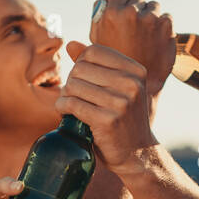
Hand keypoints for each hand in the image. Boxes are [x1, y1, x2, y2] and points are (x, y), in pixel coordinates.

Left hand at [56, 41, 156, 171]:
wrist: (136, 153)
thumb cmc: (122, 118)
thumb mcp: (116, 88)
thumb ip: (96, 65)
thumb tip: (71, 45)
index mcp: (136, 71)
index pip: (94, 52)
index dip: (80, 64)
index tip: (82, 81)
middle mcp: (132, 84)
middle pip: (81, 68)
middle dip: (71, 82)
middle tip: (73, 97)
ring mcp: (121, 102)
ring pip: (74, 86)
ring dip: (65, 96)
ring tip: (69, 106)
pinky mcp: (108, 120)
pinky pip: (73, 104)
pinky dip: (62, 108)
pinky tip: (64, 113)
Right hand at [89, 0, 175, 96]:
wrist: (138, 87)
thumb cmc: (114, 65)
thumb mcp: (96, 43)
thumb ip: (98, 18)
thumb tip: (101, 5)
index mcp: (111, 14)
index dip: (122, 1)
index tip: (124, 12)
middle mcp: (130, 13)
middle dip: (137, 11)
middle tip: (136, 30)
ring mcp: (149, 18)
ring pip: (153, 7)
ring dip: (151, 17)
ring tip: (146, 37)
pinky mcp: (166, 25)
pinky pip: (166, 17)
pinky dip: (163, 27)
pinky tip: (156, 41)